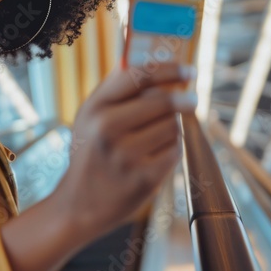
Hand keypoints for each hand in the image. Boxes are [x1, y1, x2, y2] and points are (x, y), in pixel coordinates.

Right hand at [56, 62, 197, 242]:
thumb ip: (116, 91)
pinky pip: (175, 150)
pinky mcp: (145, 178)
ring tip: (157, 137)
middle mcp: (107, 128)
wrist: (79, 205)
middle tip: (191, 100)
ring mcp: (126, 155)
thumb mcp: (89, 118)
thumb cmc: (91, 154)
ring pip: (173, 125)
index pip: (139, 76)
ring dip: (173, 127)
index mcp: (95, 107)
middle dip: (182, 100)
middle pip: (163, 100)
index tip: (189, 70)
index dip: (170, 70)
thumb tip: (156, 65)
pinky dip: (172, 149)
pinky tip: (157, 155)